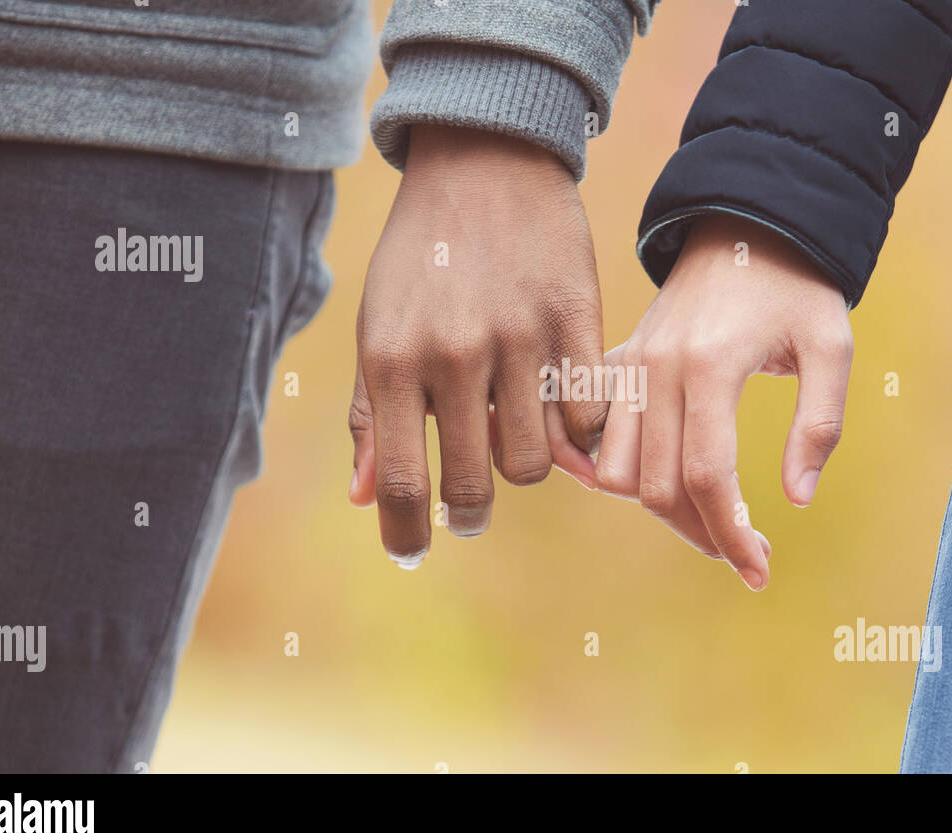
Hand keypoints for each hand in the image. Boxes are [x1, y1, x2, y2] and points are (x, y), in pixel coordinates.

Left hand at [348, 125, 605, 567]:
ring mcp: (520, 339)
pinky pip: (585, 418)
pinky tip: (558, 410)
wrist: (485, 161)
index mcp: (392, 358)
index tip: (412, 552)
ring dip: (521, 467)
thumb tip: (366, 500)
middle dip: (468, 513)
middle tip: (470, 510)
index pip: (401, 480)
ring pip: (534, 462)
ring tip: (512, 440)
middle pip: (471, 485)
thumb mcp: (376, 325)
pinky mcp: (575, 322)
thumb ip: (368, 414)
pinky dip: (575, 432)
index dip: (405, 533)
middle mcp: (454, 354)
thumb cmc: (422, 255)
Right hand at [595, 215, 852, 590]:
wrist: (744, 221)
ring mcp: (630, 366)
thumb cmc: (797, 286)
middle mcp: (658, 369)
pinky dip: (614, 473)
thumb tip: (795, 498)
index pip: (705, 477)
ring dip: (660, 509)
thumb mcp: (831, 346)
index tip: (760, 570)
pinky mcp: (619, 364)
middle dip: (702, 534)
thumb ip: (820, 424)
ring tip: (711, 518)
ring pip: (618, 473)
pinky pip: (595, 437)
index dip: (730, 535)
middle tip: (747, 553)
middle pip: (656, 488)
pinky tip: (656, 488)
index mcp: (711, 365)